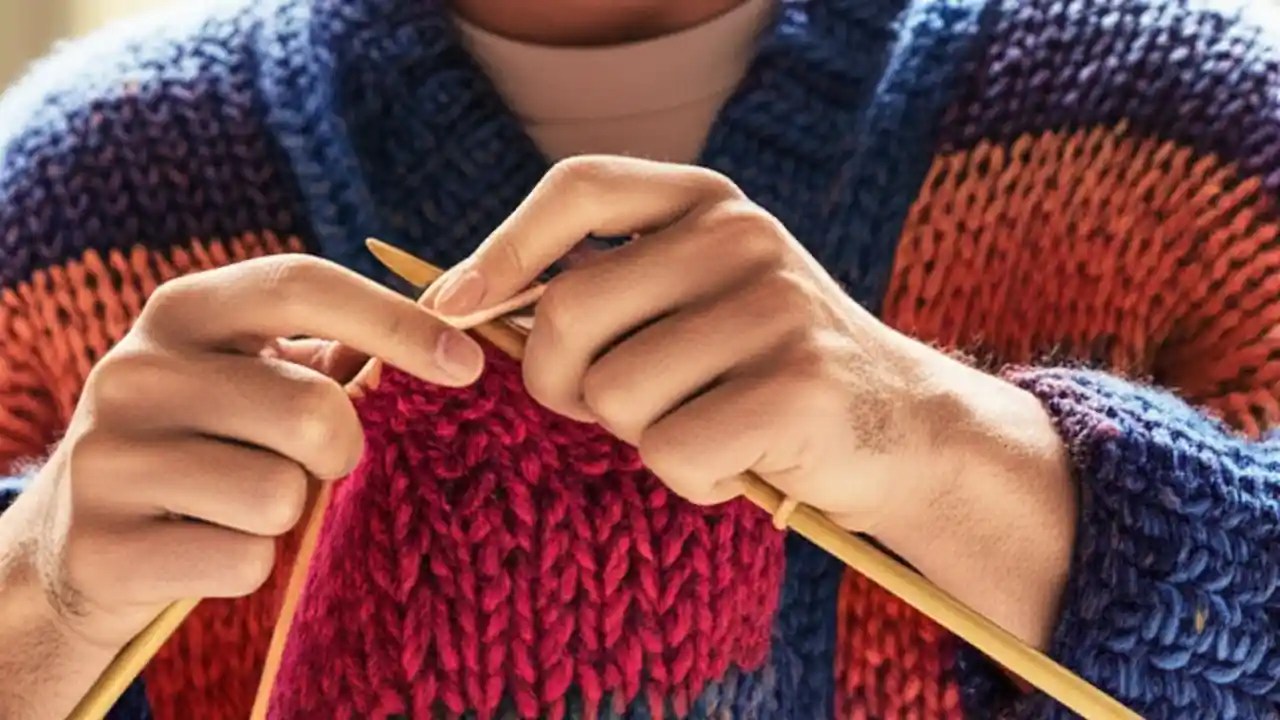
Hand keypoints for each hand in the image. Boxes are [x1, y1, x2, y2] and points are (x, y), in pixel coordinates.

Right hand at [0, 255, 483, 715]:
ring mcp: (107, 458)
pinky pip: (243, 562)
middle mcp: (135, 370)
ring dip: (290, 516)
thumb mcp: (256, 378)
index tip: (467, 364)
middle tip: (312, 465)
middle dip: (341, 452)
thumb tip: (459, 342)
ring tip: (242, 505)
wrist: (84, 541)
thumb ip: (340, 355)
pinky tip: (208, 548)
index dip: (394, 321)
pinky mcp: (102, 545)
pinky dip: (250, 568)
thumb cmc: (211, 445)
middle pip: (312, 410)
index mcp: (185, 310)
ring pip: (279, 497)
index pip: (301, 285)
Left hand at [428, 156, 1076, 646]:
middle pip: (569, 314)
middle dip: (561, 383)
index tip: (453, 304)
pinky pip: (670, 453)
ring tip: (700, 430)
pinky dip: (686, 481)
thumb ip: (611, 287)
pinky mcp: (798, 387)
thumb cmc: (765, 369)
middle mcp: (743, 238)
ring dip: (636, 439)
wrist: (901, 427)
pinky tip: (733, 466)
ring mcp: (776, 309)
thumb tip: (465, 305)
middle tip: (607, 409)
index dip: (503, 247)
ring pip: (614, 396)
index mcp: (709, 203)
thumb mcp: (696, 299)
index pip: (581, 188)